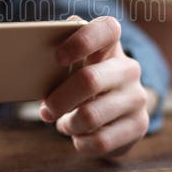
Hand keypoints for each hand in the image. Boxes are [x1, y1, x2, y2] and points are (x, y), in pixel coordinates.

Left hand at [40, 16, 149, 157]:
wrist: (118, 114)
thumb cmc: (83, 85)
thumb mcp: (75, 68)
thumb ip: (59, 58)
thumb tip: (31, 61)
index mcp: (111, 46)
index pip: (107, 28)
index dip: (82, 41)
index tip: (58, 58)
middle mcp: (128, 68)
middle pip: (90, 80)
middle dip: (59, 99)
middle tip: (46, 110)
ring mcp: (137, 97)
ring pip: (91, 116)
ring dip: (69, 124)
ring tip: (65, 124)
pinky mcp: (139, 125)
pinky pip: (101, 141)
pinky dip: (81, 143)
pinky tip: (79, 137)